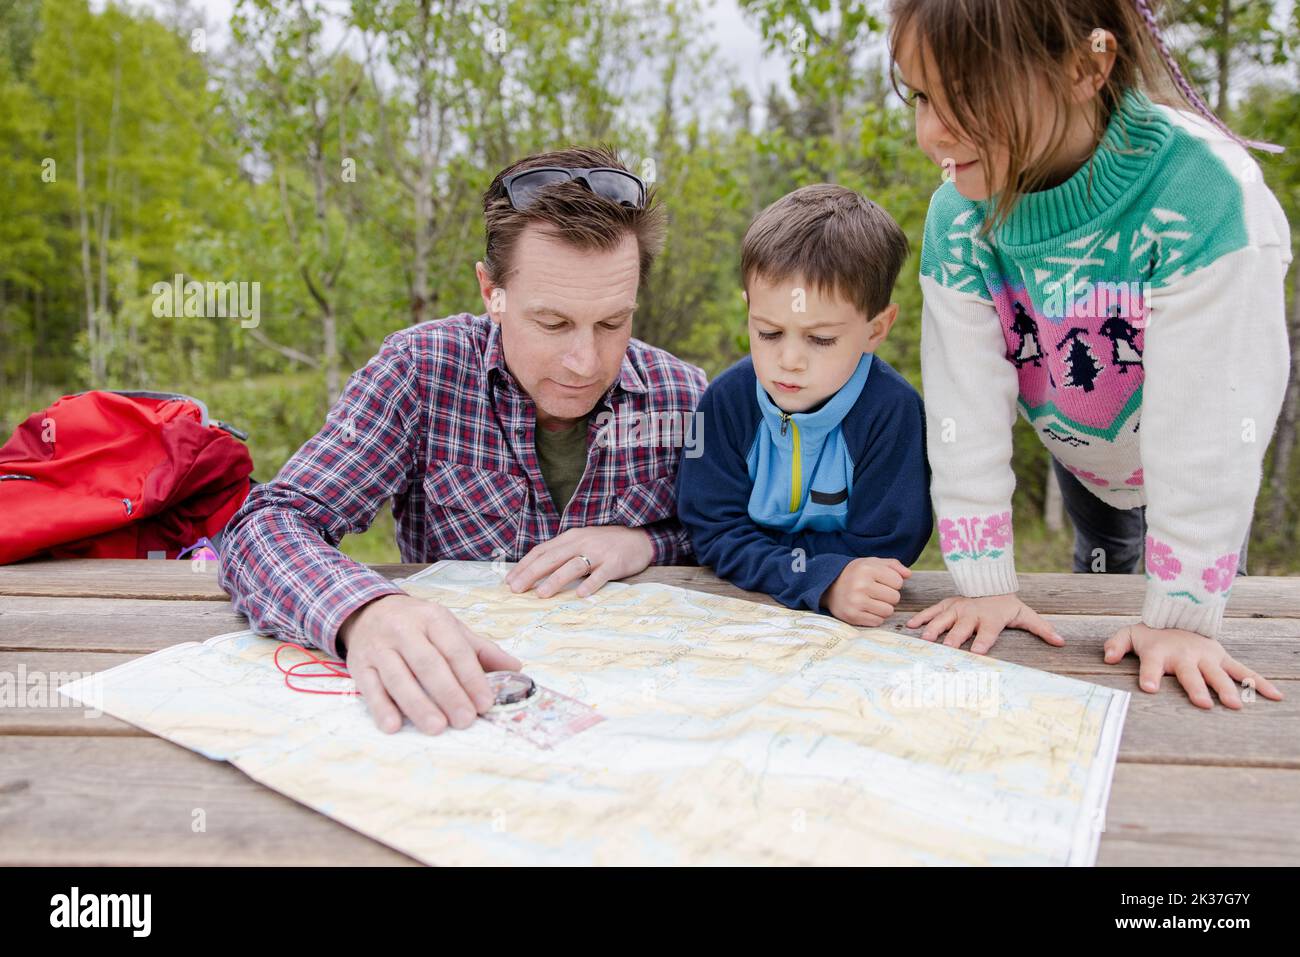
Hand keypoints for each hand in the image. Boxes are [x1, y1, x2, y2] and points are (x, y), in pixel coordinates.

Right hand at [338, 593, 521, 734]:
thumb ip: (480, 649)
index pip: (455, 650)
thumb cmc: (418, 624)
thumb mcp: (450, 628)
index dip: (471, 677)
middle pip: (428, 664)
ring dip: (418, 704)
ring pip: (398, 678)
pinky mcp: (359, 664)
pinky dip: (380, 708)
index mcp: (433, 618)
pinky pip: (369, 688)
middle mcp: (404, 630)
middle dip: (448, 693)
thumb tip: (516, 668)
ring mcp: (379, 647)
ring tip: (437, 727)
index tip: (485, 703)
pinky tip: (393, 726)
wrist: (368, 610)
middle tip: (465, 720)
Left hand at [505, 526, 653, 598]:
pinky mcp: (615, 563)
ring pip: (573, 566)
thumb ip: (561, 554)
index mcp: (569, 538)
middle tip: (516, 589)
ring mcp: (599, 552)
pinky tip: (580, 594)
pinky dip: (590, 584)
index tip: (509, 580)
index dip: (524, 565)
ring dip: (555, 580)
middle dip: (531, 574)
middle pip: (551, 558)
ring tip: (540, 595)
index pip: (541, 550)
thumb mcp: (580, 543)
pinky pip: (601, 575)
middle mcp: (581, 542)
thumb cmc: (605, 544)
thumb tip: (535, 573)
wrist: (638, 538)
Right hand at [823, 557, 911, 625]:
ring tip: (872, 601)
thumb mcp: (872, 563)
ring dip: (884, 608)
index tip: (882, 582)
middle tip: (877, 593)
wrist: (829, 587)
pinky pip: (878, 621)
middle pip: (895, 598)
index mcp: (867, 569)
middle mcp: (861, 585)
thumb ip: (893, 565)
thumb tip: (908, 575)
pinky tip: (866, 609)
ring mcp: (856, 602)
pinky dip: (875, 617)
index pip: (898, 582)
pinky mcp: (852, 616)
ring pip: (888, 611)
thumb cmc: (856, 574)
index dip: (893, 582)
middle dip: (889, 596)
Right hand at [905, 593, 1062, 653]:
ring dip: (934, 629)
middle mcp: (972, 614)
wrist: (990, 582)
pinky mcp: (947, 604)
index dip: (983, 641)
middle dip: (954, 638)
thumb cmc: (1007, 605)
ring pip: (944, 619)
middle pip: (962, 628)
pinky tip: (910, 626)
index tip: (977, 652)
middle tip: (947, 648)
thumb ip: (1042, 629)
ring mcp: (957, 608)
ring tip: (925, 640)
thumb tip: (1061, 642)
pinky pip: (932, 611)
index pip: (987, 632)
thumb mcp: (1026, 615)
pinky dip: (922, 618)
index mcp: (991, 619)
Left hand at [1104, 623, 1283, 708]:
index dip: (1149, 676)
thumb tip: (1108, 658)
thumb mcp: (1129, 634)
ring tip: (1235, 705)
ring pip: (1218, 674)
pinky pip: (1243, 671)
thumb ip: (1116, 644)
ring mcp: (1206, 657)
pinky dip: (1259, 682)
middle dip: (1196, 688)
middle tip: (1202, 703)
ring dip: (1227, 688)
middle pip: (1190, 674)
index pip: (1151, 665)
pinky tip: (1275, 696)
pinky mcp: (1222, 658)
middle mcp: (1184, 655)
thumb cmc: (1152, 634)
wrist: (1179, 613)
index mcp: (1159, 652)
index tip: (1148, 688)